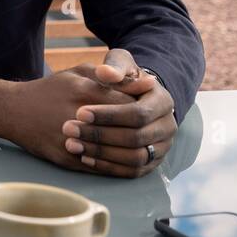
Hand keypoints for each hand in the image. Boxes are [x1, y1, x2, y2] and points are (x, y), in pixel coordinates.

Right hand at [0, 68, 137, 172]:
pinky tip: (124, 158)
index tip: (151, 109)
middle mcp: (76, 117)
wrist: (13, 111)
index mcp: (82, 92)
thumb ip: (113, 76)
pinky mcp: (65, 159)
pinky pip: (100, 167)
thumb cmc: (50, 89)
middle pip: (124, 130)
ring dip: (131, 150)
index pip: (128, 105)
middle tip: (150, 129)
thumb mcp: (79, 73)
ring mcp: (70, 141)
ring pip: (115, 153)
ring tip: (141, 145)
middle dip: (141, 131)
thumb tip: (149, 83)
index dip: (143, 108)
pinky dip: (115, 164)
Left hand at [62, 48, 176, 177]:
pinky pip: (131, 171)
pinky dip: (107, 166)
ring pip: (134, 158)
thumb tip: (106, 72)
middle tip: (69, 129)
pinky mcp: (151, 163)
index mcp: (163, 102)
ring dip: (101, 153)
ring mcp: (162, 147)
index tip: (80, 112)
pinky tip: (84, 157)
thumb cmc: (123, 78)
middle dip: (100, 135)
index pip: (138, 113)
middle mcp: (168, 127)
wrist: (132, 97)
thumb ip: (114, 67)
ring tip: (72, 144)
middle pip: (136, 138)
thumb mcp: (120, 64)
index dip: (109, 115)